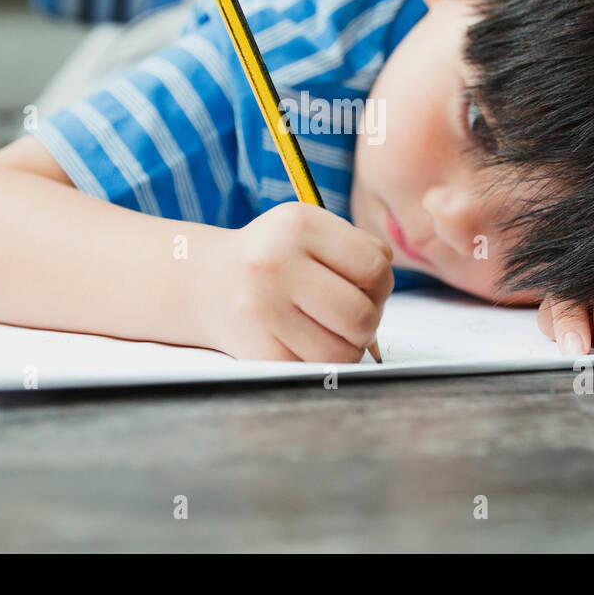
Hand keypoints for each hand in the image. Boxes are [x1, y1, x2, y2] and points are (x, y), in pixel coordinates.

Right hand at [194, 202, 393, 361]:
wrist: (208, 283)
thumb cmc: (278, 257)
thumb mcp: (313, 231)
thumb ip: (360, 249)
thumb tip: (384, 290)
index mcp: (299, 224)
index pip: (375, 266)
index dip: (380, 283)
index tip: (363, 285)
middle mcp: (276, 264)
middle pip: (362, 314)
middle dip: (368, 319)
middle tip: (350, 312)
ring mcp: (263, 309)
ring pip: (344, 352)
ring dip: (348, 346)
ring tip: (330, 328)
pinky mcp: (258, 350)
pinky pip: (318, 369)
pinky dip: (322, 361)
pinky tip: (305, 340)